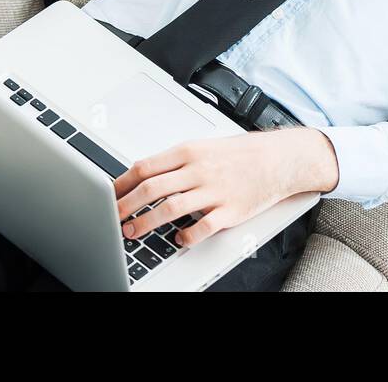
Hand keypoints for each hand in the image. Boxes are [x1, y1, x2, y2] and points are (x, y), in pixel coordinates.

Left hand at [113, 127, 338, 247]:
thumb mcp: (204, 147)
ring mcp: (214, 191)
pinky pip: (200, 228)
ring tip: (132, 232)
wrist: (280, 159)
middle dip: (124, 206)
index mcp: (189, 152)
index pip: (145, 167)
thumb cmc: (240, 154)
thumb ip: (175, 162)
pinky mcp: (229, 211)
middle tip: (110, 218)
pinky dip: (184, 236)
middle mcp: (199, 170)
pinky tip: (176, 240)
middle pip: (151, 189)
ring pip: (169, 209)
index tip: (107, 195)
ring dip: (145, 223)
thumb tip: (141, 176)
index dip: (121, 183)